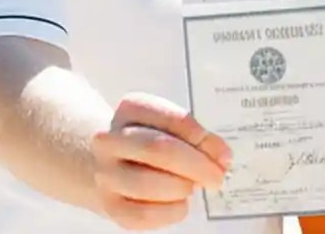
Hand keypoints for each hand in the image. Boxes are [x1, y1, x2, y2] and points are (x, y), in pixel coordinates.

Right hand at [90, 92, 230, 229]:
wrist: (100, 159)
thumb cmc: (145, 139)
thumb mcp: (167, 125)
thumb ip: (197, 137)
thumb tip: (222, 158)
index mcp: (130, 108)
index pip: (174, 119)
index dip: (203, 140)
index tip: (224, 155)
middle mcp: (110, 139)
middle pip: (160, 150)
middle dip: (197, 166)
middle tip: (217, 177)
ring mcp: (105, 174)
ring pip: (151, 184)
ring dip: (182, 187)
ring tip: (191, 185)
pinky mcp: (110, 206)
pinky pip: (144, 215)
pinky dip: (171, 210)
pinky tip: (179, 202)